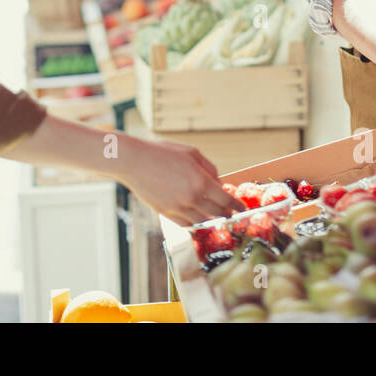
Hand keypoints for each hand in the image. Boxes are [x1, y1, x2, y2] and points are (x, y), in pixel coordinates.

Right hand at [119, 137, 242, 226]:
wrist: (133, 161)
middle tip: (232, 214)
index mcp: (200, 181)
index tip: (241, 208)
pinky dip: (194, 222)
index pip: (225, 199)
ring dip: (210, 219)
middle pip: (216, 212)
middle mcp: (191, 198)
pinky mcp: (165, 213)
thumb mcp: (191, 152)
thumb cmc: (162, 152)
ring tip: (215, 216)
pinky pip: (185, 223)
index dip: (236, 205)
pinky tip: (197, 218)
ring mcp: (177, 208)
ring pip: (201, 221)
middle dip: (226, 213)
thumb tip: (219, 182)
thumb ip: (209, 168)